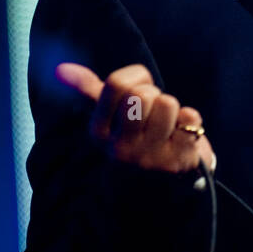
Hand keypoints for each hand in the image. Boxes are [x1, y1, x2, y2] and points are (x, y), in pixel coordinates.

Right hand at [55, 62, 215, 174]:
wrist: (166, 183)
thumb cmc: (138, 138)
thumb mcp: (110, 116)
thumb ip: (88, 91)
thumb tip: (61, 69)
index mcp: (98, 132)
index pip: (117, 83)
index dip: (138, 77)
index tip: (141, 92)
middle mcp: (119, 149)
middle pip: (142, 94)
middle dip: (155, 96)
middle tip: (155, 115)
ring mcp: (148, 158)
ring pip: (167, 103)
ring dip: (173, 111)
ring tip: (167, 128)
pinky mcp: (177, 162)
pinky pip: (189, 118)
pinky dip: (191, 123)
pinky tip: (182, 138)